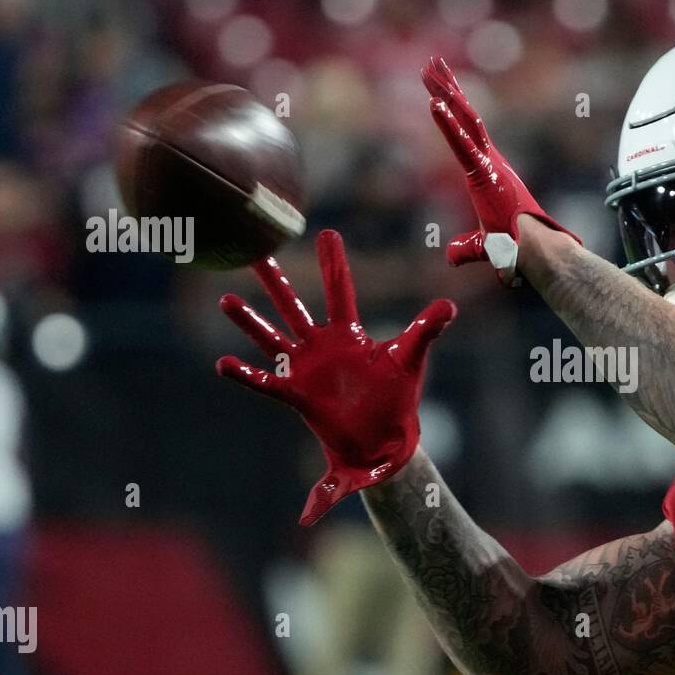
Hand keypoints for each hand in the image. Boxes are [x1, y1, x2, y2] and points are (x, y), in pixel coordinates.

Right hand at [216, 229, 455, 525]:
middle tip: (255, 250)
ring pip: (272, 338)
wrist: (384, 442)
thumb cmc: (397, 398)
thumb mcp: (411, 359)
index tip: (327, 233)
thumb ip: (426, 331)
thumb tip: (450, 306)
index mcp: (349, 335)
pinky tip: (224, 364)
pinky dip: (246, 374)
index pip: (339, 292)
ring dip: (250, 322)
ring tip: (226, 299)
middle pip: (294, 306)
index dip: (334, 265)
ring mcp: (306, 370)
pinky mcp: (297, 396)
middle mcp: (322, 347)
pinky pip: (267, 382)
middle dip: (275, 280)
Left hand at [422, 56, 580, 281]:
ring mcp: (488, 162)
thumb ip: (465, 247)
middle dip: (447, 88)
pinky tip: (433, 104)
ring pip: (464, 120)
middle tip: (432, 64)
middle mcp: (489, 159)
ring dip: (446, 94)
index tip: (440, 91)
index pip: (466, 134)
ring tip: (430, 69)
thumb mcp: (483, 244)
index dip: (453, 110)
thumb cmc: (513, 246)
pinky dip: (447, 124)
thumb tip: (450, 257)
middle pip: (463, 116)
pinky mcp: (483, 172)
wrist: (531, 249)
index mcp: (488, 170)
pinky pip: (461, 143)